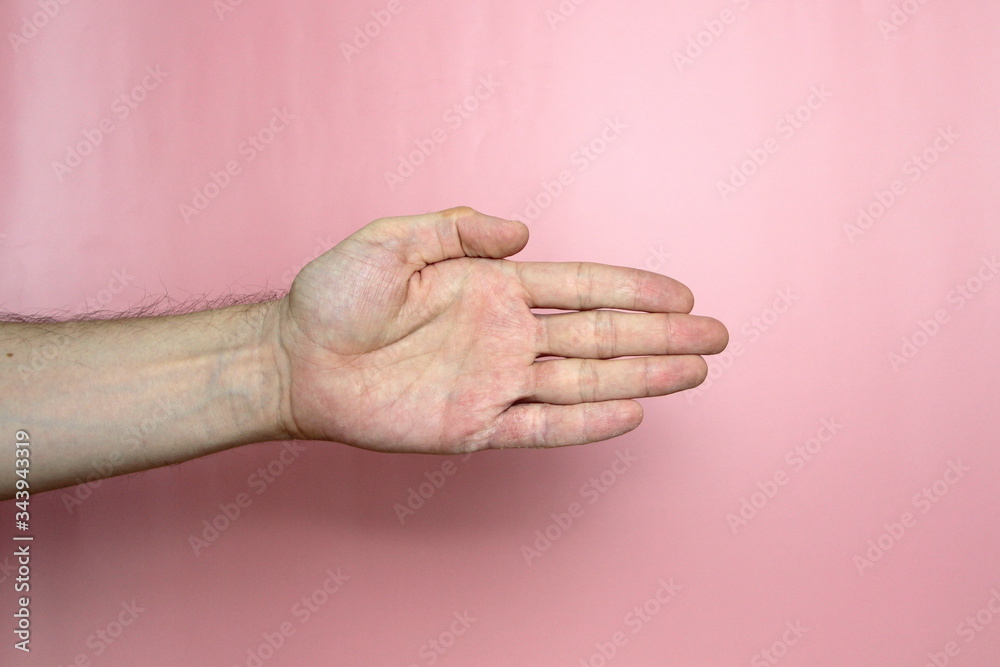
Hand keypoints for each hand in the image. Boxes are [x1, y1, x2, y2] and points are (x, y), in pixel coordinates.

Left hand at [272, 207, 727, 452]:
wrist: (296, 359)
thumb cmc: (334, 295)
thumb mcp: (392, 239)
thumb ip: (458, 227)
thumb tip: (523, 232)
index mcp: (494, 288)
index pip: (582, 288)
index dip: (635, 289)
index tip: (684, 294)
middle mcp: (506, 336)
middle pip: (601, 336)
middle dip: (661, 336)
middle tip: (718, 336)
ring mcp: (496, 382)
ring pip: (586, 381)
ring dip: (643, 376)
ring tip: (697, 371)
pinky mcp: (475, 427)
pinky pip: (544, 426)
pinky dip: (588, 423)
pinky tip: (633, 412)